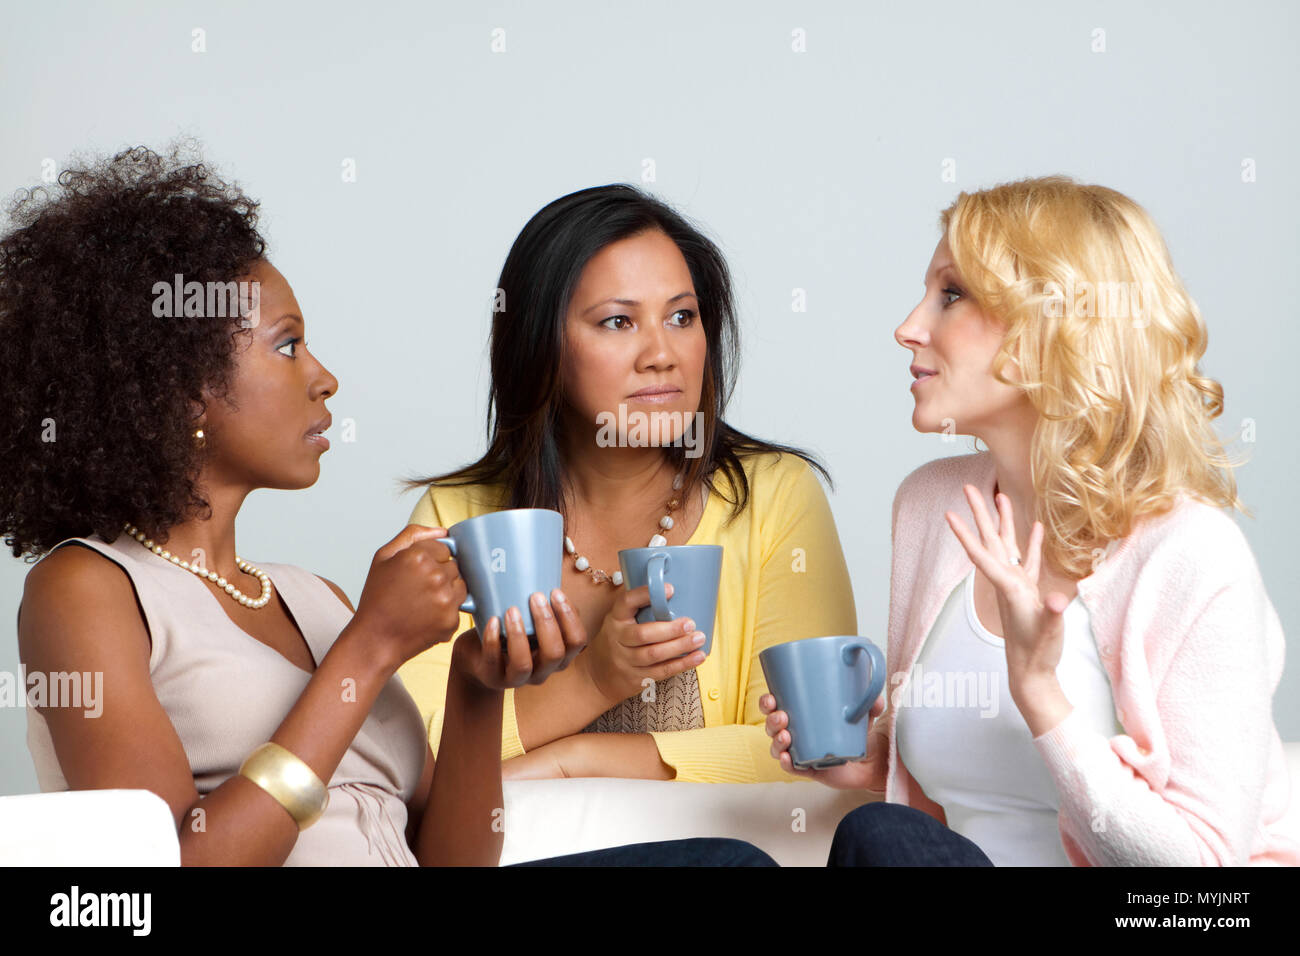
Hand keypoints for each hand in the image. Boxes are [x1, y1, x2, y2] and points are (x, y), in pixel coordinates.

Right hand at [350, 525, 467, 669]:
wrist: (375, 639)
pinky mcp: (451, 619)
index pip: (444, 549)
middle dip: (440, 575)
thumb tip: (443, 531)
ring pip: (461, 586)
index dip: (430, 560)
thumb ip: (412, 536)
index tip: (416, 573)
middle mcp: (435, 575)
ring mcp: (445, 599)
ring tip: (423, 603)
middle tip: (418, 590)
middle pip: (454, 566)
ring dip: (448, 592)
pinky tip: (427, 616)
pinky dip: (446, 612)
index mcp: (418, 556)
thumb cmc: (377, 599)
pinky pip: (459, 608)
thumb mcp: (384, 557)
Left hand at [451, 588, 586, 691]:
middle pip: (555, 654)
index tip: (555, 592)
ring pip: (524, 664)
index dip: (570, 617)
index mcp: (559, 656)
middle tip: (534, 596)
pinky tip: (493, 620)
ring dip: (519, 635)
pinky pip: (493, 662)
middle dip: (546, 622)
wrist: (480, 659)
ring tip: (512, 610)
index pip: (577, 641)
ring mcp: (518, 678)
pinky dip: (492, 639)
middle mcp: (543, 670)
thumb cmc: (511, 635)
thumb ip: (546, 610)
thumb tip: (552, 579)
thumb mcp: (533, 624)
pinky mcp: (493, 678)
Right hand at [578, 582, 706, 706]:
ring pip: (655, 654)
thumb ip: (638, 608)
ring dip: (680, 646)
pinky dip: (682, 664)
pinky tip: (697, 657)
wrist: (596, 676)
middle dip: (670, 629)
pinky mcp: (637, 678)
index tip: (671, 589)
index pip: (627, 602)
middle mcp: (618, 639)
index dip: (646, 594)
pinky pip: (662, 671)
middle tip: (690, 623)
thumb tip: (672, 591)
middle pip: (644, 634)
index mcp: (615, 619)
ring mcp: (626, 661)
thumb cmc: (615, 641)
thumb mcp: (618, 621)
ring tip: (699, 638)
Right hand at [759, 692, 886, 790]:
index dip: (766, 703)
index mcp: (800, 714)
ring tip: (786, 736)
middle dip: (771, 721)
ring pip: (777, 747)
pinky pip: (791, 767)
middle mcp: (795, 733)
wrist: (867, 760)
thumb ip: (871, 704)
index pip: (774, 706)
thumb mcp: (863, 713)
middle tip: (782, 717)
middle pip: (771, 726)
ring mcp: (799, 751)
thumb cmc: (856, 730)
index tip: (771, 698)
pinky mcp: (807, 768)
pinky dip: (785, 763)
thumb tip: (878, 699)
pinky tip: (786, 757)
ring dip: (776, 741)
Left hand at [945, 486, 1074, 734]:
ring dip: (1003, 521)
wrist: (1032, 674)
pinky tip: (1035, 527)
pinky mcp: (1029, 592)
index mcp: (1008, 587)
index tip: (949, 513)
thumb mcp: (1049, 633)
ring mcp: (1018, 586)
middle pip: (991, 540)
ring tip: (999, 495)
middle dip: (979, 514)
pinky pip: (1027, 561)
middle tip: (967, 487)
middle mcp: (1008, 582)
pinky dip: (1030, 543)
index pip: (982, 555)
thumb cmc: (1038, 654)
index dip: (965, 534)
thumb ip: (1052, 615)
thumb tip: (1057, 601)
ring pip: (1008, 545)